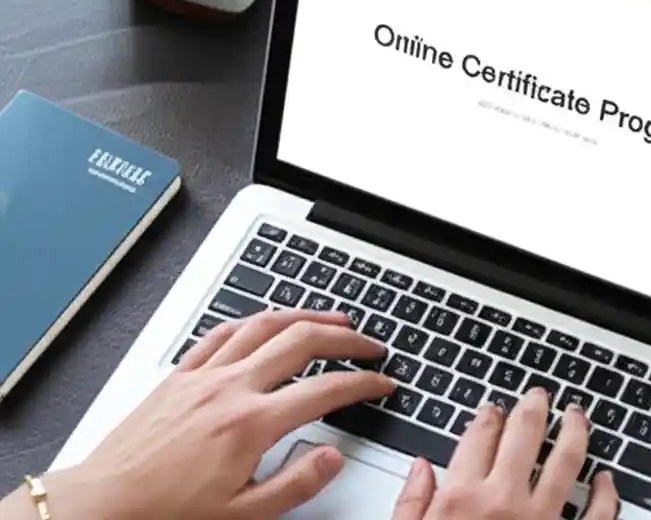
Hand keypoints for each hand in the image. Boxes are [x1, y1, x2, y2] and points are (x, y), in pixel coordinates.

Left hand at [23, 310, 393, 519]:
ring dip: (306, 316)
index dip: (364, 383)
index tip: (381, 383)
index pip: (326, 390)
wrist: (103, 505)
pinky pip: (222, 332)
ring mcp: (203, 376)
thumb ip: (297, 483)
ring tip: (332, 319)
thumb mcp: (244, 515)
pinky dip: (253, 320)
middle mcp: (230, 389)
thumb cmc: (166, 513)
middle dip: (346, 337)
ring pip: (264, 325)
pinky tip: (266, 321)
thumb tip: (334, 456)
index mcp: (252, 424)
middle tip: (370, 344)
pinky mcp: (179, 376)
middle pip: (302, 340)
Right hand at [391, 388, 619, 519]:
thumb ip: (411, 506)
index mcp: (460, 499)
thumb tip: (420, 469)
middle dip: (535, 407)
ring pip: (569, 460)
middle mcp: (504, 502)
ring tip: (578, 416)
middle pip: (526, 434)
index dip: (488, 415)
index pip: (479, 436)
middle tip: (541, 395)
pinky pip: (599, 513)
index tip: (494, 408)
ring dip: (576, 431)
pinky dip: (606, 492)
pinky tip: (606, 479)